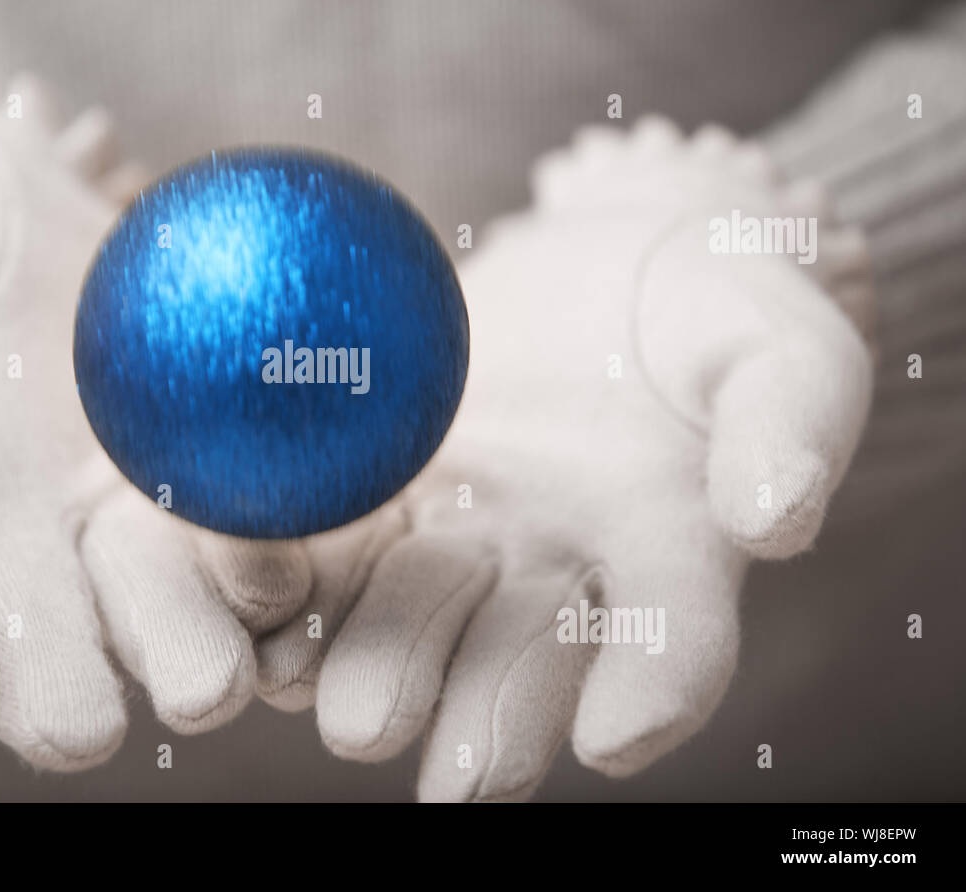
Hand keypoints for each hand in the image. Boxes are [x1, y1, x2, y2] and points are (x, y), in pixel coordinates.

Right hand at [0, 71, 309, 769]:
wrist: (31, 229)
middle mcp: (13, 550)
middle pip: (30, 641)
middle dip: (55, 687)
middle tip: (85, 725)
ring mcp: (120, 539)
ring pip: (155, 620)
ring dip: (186, 650)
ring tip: (222, 676)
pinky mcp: (214, 511)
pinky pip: (253, 560)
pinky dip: (281, 584)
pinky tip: (313, 591)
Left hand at [257, 117, 874, 799]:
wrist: (604, 274)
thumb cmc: (711, 309)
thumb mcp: (780, 339)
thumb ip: (789, 418)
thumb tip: (776, 518)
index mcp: (661, 551)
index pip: (670, 629)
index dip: (653, 681)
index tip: (618, 732)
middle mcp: (547, 572)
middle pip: (514, 658)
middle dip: (476, 714)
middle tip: (442, 767)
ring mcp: (452, 540)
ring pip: (406, 619)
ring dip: (368, 665)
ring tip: (329, 704)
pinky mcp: (372, 495)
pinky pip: (327, 548)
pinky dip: (288, 581)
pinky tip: (251, 604)